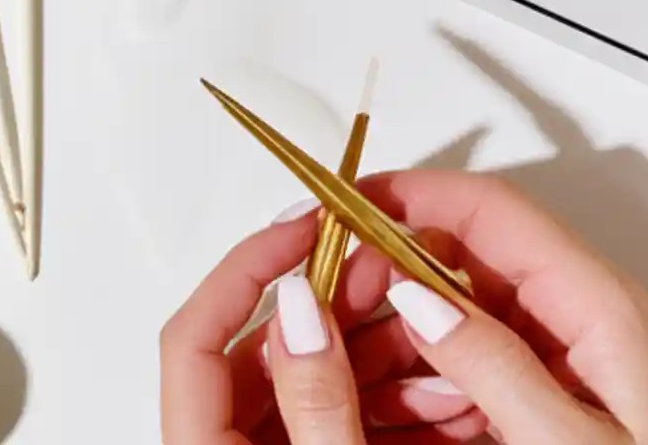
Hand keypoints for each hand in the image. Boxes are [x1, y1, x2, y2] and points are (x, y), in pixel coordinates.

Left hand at [160, 198, 486, 443]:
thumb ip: (315, 400)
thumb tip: (303, 309)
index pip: (194, 336)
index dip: (247, 268)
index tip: (307, 226)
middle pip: (273, 351)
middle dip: (348, 310)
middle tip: (396, 270)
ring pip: (324, 383)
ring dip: (390, 358)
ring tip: (444, 341)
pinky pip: (353, 421)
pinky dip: (401, 406)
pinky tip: (454, 396)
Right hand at [360, 170, 647, 443]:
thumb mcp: (567, 441)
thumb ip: (493, 367)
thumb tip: (419, 298)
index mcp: (594, 303)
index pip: (491, 209)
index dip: (412, 196)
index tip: (347, 207)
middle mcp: (576, 309)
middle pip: (464, 251)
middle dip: (391, 271)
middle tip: (337, 304)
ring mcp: (557, 345)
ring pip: (455, 307)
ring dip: (399, 334)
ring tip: (358, 374)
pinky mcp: (542, 383)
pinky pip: (466, 356)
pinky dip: (422, 376)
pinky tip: (398, 410)